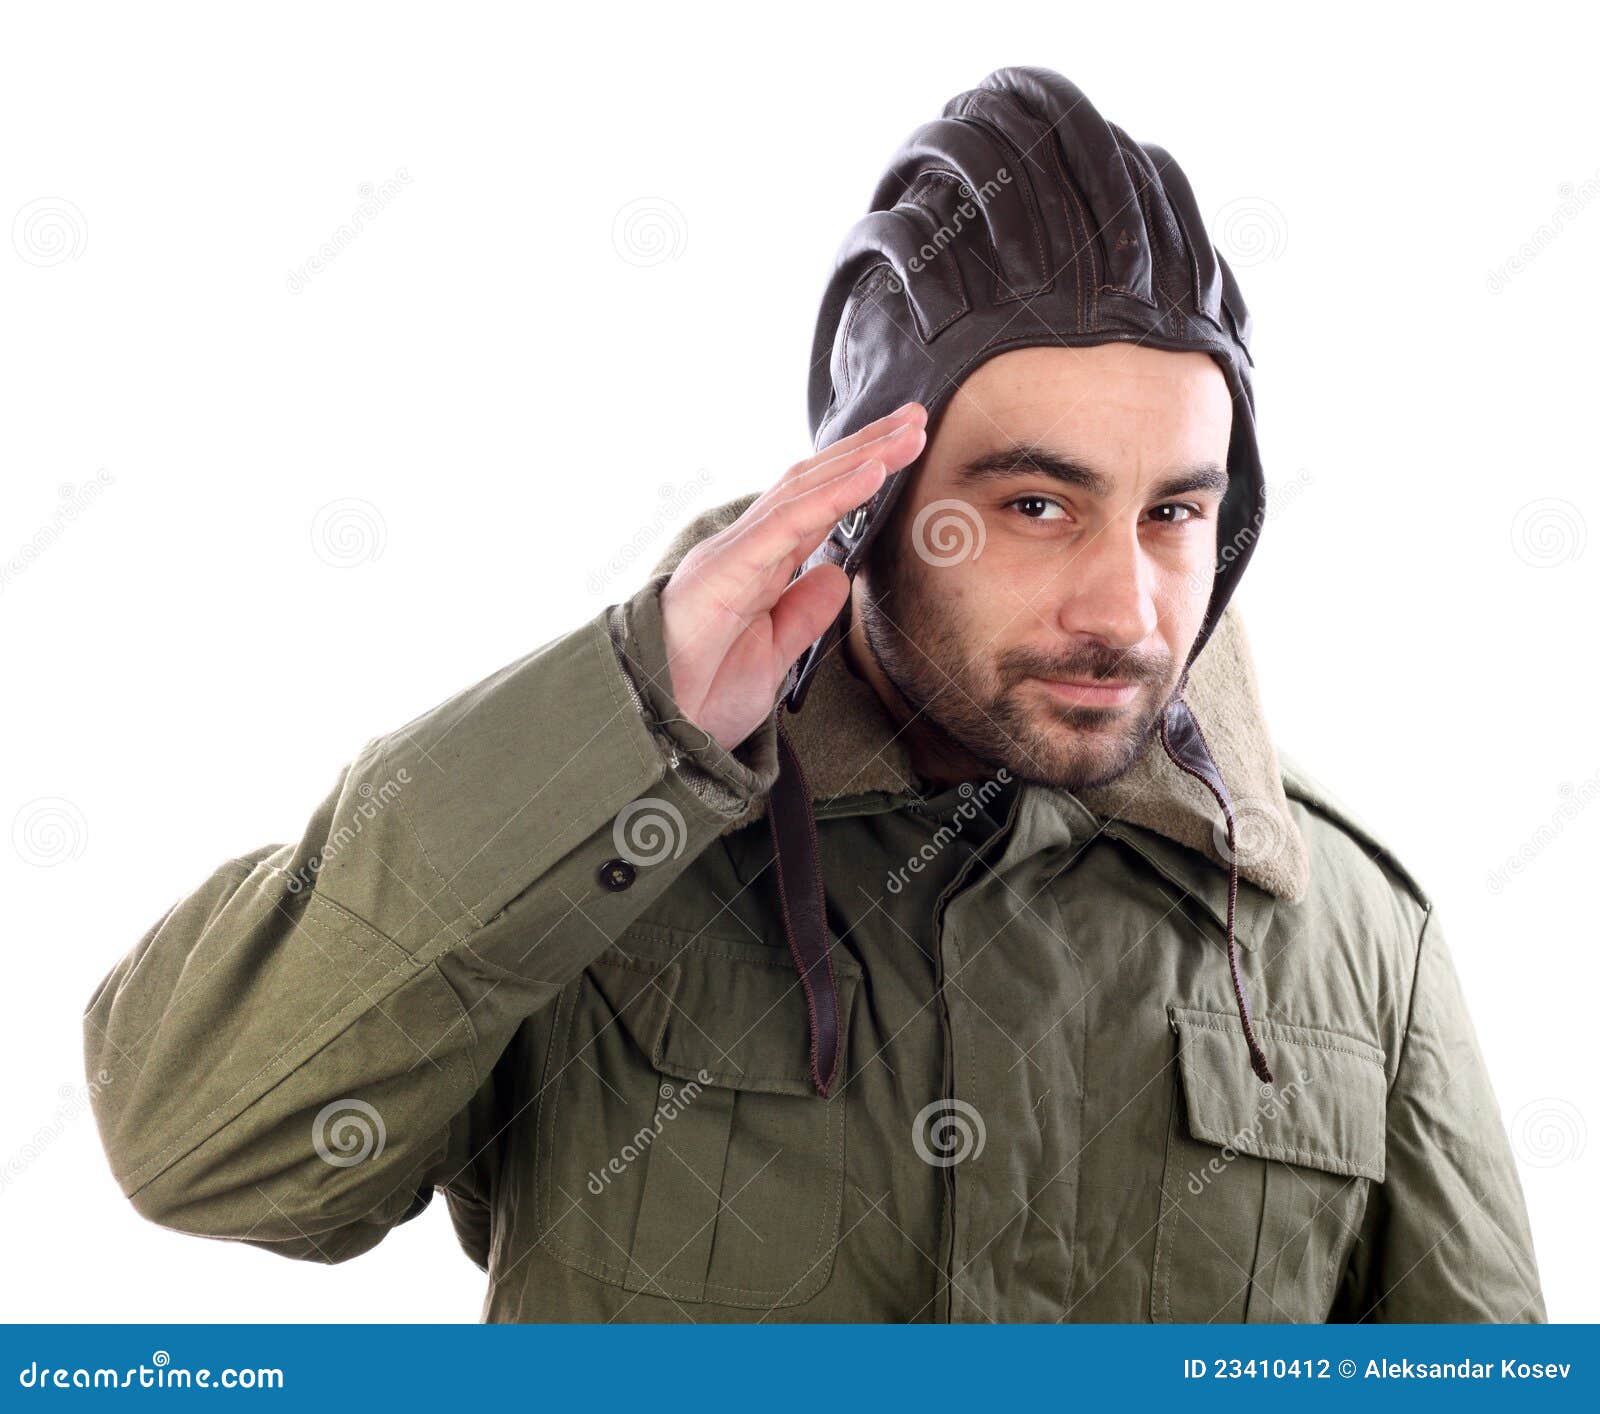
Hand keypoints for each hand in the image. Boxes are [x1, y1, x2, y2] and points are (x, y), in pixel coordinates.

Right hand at [658, 402, 927, 751]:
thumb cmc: (701, 696)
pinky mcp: (727, 568)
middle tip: (917, 419)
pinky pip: (788, 522)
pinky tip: (872, 474)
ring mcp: (735, 553)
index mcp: (759, 568)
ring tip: (908, 434)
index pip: (816, 508)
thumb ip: (804, 614)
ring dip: (861, 458)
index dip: (860, 476)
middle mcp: (747, 549)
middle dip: (867, 448)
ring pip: (804, 490)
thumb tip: (838, 576)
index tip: (904, 450)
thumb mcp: (774, 657)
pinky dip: (833, 496)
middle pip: (814, 483)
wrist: (655, 728)